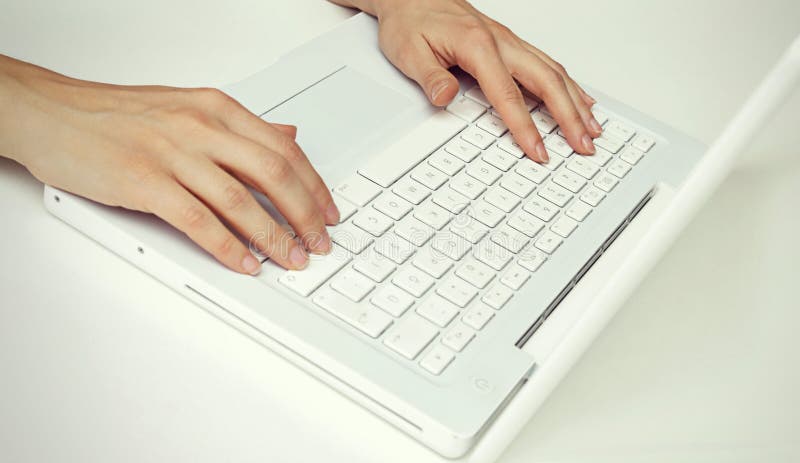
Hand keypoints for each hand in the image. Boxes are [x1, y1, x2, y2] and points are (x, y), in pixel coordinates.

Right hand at [0, 55, 339, 273]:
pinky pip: (198, 221)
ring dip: (274, 237)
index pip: (284, 148)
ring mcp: (173, 154)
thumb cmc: (117, 114)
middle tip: (320, 242)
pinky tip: (245, 263)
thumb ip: (240, 126)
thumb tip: (287, 135)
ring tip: (292, 259)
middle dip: (305, 214)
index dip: (314, 185)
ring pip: (241, 201)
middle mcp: (201, 127)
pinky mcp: (145, 182)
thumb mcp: (188, 107)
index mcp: (217, 108)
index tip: (328, 211)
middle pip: (274, 174)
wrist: (52, 112)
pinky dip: (228, 247)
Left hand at [331, 0, 602, 162]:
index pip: (508, 95)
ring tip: (592, 128)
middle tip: (584, 144)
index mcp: (478, 46)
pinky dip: (568, 84)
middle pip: (546, 81)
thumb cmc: (410, 20)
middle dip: (569, 116)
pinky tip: (579, 98)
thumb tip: (445, 97)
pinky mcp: (509, 43)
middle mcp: (501, 42)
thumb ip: (430, 77)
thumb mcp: (409, 51)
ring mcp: (509, 41)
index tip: (539, 150)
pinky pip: (547, 63)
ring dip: (575, 101)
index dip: (526, 127)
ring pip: (553, 71)